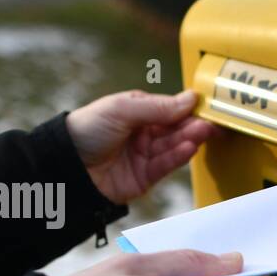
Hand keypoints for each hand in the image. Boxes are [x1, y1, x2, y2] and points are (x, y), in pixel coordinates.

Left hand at [66, 90, 220, 204]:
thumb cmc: (86, 129)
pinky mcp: (145, 177)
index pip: (168, 109)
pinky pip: (166, 165)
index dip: (186, 109)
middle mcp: (143, 133)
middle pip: (174, 129)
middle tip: (211, 122)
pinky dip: (179, 156)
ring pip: (173, 146)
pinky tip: (190, 147)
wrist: (66, 165)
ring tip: (203, 132)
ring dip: (189, 139)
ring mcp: (145, 155)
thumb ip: (157, 106)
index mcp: (136, 112)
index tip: (205, 106)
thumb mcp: (121, 109)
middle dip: (192, 125)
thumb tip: (190, 98)